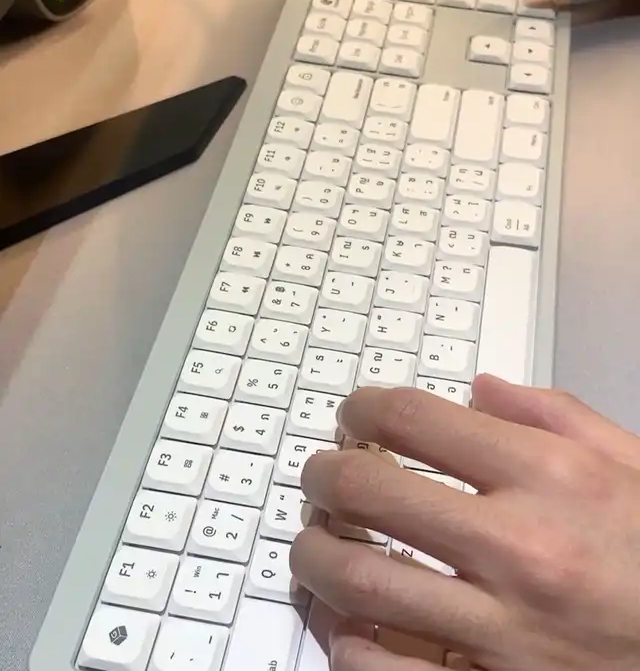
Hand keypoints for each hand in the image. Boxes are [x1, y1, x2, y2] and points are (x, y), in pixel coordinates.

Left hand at [290, 376, 639, 670]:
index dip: (365, 408)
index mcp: (550, 477)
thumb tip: (478, 389)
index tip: (355, 416)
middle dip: (324, 475)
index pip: (416, 419)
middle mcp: (521, 547)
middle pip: (370, 492)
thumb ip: (554, 414)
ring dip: (315, 559)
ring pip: (363, 583)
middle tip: (320, 475)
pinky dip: (352, 648)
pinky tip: (351, 627)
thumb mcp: (632, 463)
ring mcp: (504, 630)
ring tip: (314, 545)